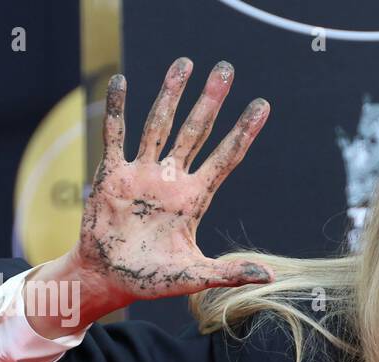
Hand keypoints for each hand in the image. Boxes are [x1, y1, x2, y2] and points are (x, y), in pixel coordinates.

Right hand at [36, 57, 275, 327]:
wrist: (108, 280)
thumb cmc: (151, 280)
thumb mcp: (195, 276)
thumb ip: (230, 272)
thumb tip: (271, 276)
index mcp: (194, 200)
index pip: (226, 158)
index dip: (244, 132)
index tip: (262, 106)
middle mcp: (171, 180)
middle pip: (196, 131)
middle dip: (211, 100)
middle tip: (226, 68)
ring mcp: (143, 174)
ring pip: (160, 125)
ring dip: (171, 94)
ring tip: (185, 63)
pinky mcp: (112, 176)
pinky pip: (115, 137)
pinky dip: (117, 110)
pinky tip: (121, 81)